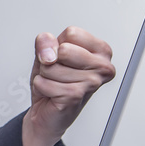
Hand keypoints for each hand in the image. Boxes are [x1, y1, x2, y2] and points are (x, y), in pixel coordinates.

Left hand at [22, 27, 115, 145]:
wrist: (46, 112)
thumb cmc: (53, 81)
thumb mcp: (46, 54)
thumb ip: (46, 42)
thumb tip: (49, 50)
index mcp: (100, 50)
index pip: (72, 33)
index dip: (58, 45)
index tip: (61, 59)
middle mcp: (102, 66)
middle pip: (63, 49)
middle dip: (50, 61)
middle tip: (57, 74)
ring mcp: (92, 82)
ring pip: (51, 66)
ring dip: (45, 76)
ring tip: (55, 84)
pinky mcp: (77, 96)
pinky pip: (45, 83)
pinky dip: (41, 87)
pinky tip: (52, 94)